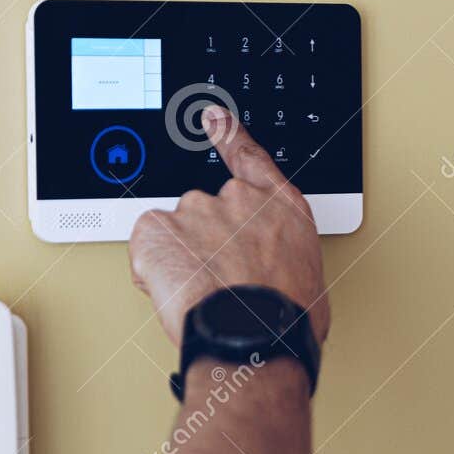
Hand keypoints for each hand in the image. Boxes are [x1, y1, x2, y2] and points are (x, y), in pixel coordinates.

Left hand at [128, 107, 330, 346]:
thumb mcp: (307, 278)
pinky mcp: (156, 230)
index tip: (213, 118)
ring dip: (181, 260)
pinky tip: (177, 291)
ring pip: (175, 234)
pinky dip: (153, 271)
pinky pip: (146, 249)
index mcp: (280, 206)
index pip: (250, 159)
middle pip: (207, 211)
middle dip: (206, 243)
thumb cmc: (286, 317)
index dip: (229, 136)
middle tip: (218, 282)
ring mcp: (195, 210)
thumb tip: (270, 271)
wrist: (255, 335)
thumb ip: (281, 254)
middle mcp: (238, 198)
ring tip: (203, 294)